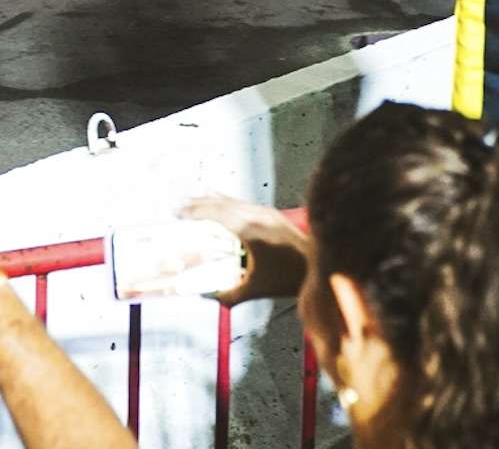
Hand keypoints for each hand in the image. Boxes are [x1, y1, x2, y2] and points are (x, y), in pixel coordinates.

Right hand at [178, 195, 311, 303]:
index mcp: (248, 232)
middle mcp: (255, 216)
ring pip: (232, 200)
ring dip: (212, 200)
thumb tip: (207, 298)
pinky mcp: (272, 213)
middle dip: (198, 203)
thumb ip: (228, 295)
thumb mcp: (254, 290)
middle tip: (179, 206)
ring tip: (194, 200)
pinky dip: (228, 201)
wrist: (320, 267)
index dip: (194, 212)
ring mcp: (265, 212)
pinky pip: (243, 202)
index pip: (215, 214)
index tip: (178, 213)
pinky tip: (221, 201)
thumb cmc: (287, 279)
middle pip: (220, 203)